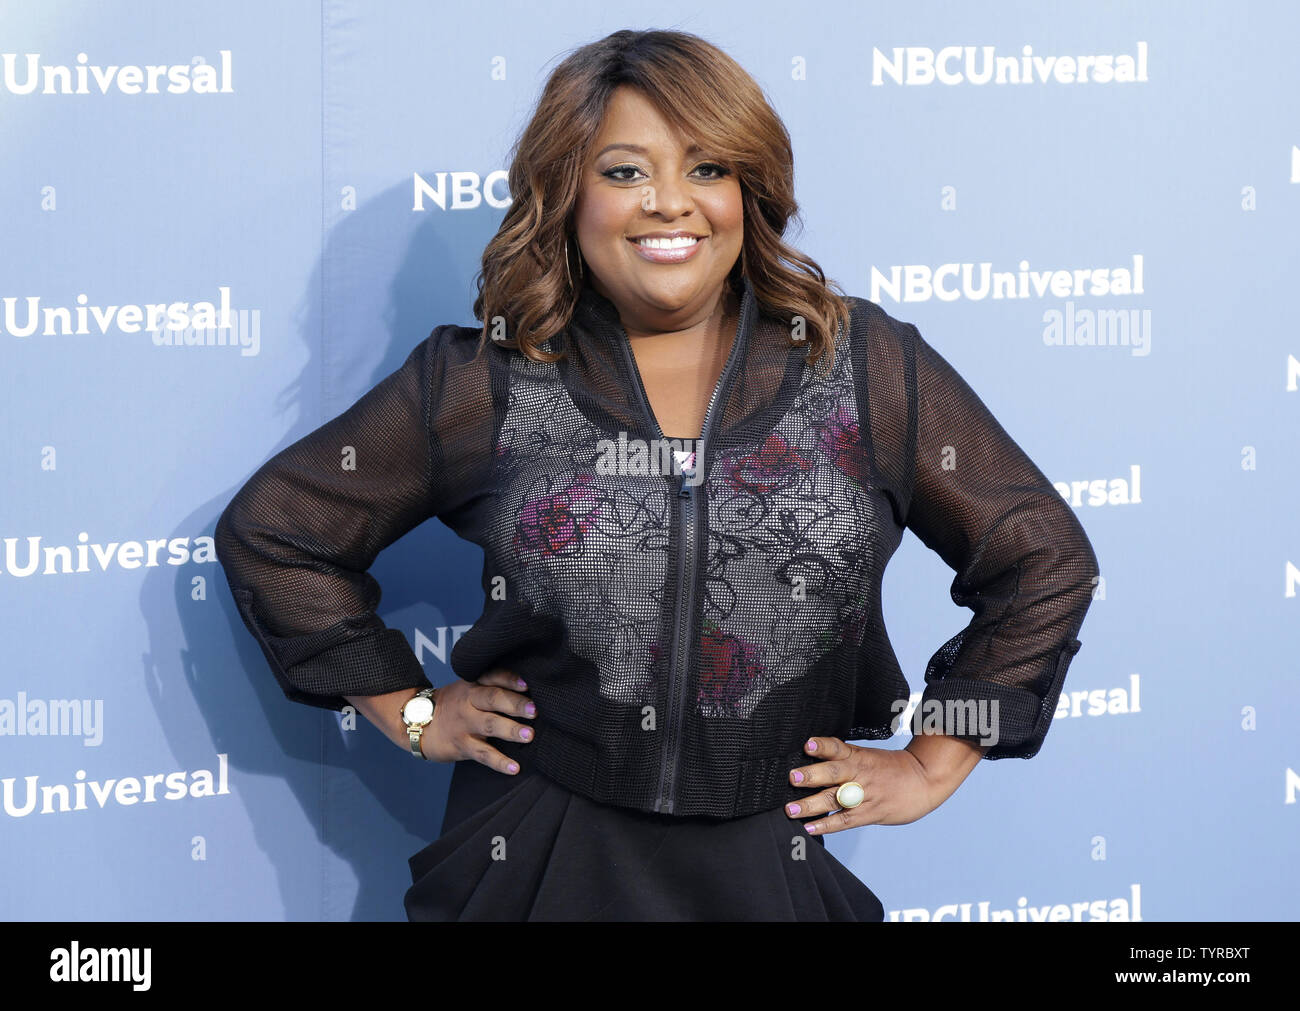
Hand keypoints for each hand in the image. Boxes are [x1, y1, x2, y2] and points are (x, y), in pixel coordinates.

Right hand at [420, 668, 534, 773]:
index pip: (493, 676)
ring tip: (529, 736)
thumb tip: (531, 693)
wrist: (417, 723)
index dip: (511, 679)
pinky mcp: (462, 745)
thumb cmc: (453, 704)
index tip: (528, 684)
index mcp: (474, 685)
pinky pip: (483, 754)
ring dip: (511, 730)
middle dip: (515, 704)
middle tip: (534, 711)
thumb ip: (493, 687)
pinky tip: (514, 768)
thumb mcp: (467, 688)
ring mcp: (465, 724)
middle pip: (493, 698)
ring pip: (490, 725)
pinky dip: (499, 761)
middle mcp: (469, 701)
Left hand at [784, 736, 945, 833]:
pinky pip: (846, 820)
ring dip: (811, 804)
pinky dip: (827, 824)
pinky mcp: (871, 813)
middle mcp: (860, 774)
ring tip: (791, 809)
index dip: (823, 746)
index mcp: (858, 756)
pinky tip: (809, 828)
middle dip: (812, 775)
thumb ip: (843, 758)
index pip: (838, 747)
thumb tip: (811, 761)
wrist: (924, 779)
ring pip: (836, 799)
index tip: (808, 744)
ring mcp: (865, 794)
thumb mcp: (868, 755)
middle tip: (793, 777)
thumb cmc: (890, 768)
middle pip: (834, 773)